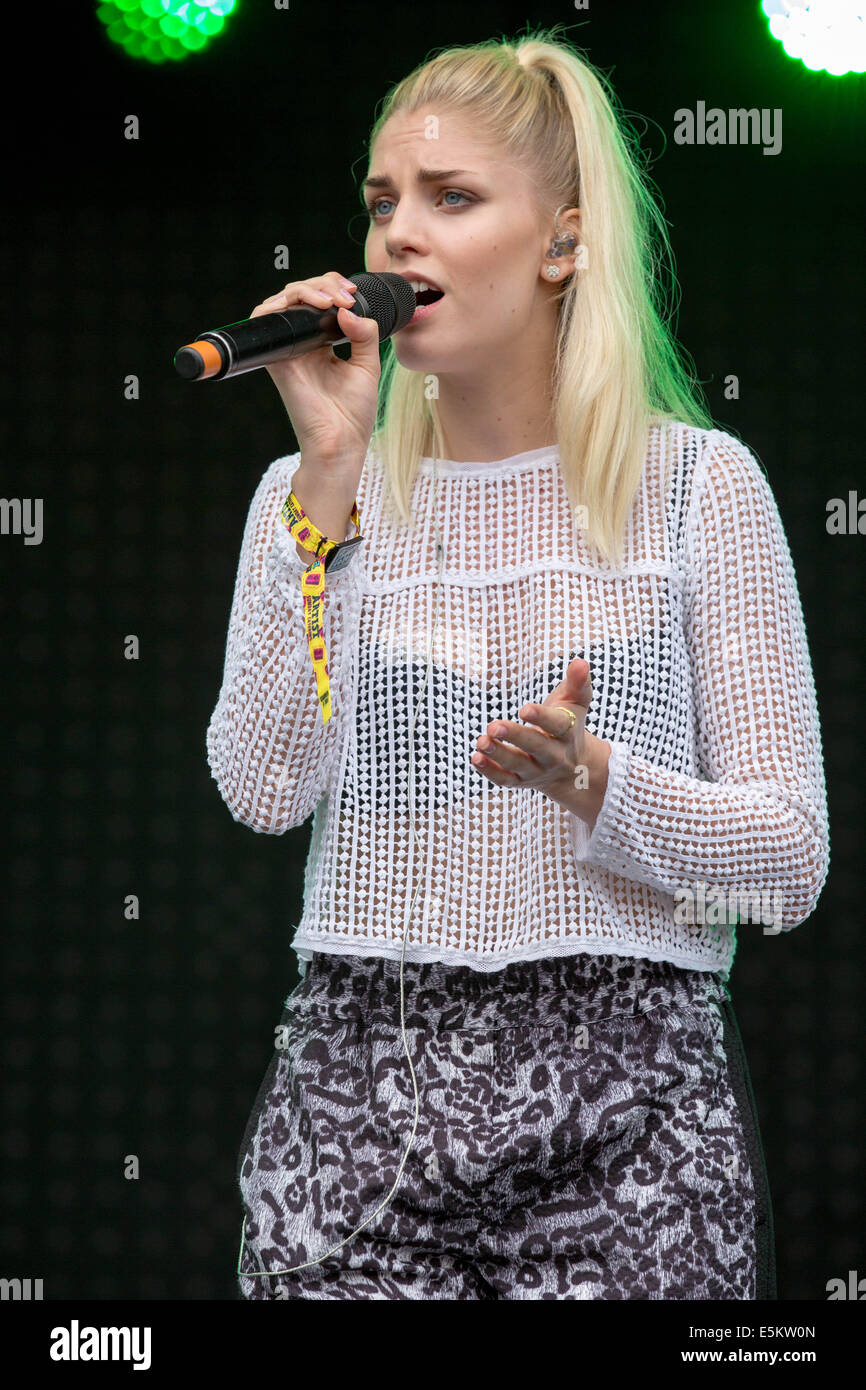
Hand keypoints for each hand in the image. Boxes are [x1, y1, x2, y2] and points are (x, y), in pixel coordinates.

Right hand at [249, 270, 380, 465]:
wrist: (341, 442)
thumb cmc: (354, 413)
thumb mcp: (368, 365)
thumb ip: (364, 334)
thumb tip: (347, 309)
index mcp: (323, 343)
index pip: (321, 301)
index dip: (333, 287)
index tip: (353, 294)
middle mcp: (303, 343)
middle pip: (302, 295)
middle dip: (323, 284)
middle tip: (345, 296)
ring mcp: (288, 349)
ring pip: (284, 302)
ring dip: (305, 291)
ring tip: (329, 300)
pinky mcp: (276, 359)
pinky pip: (264, 322)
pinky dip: (275, 305)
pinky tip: (300, 305)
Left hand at [470, 657, 593, 798]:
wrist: (574, 769)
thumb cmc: (569, 725)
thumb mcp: (576, 704)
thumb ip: (577, 683)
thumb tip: (580, 662)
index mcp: (567, 733)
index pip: (557, 726)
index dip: (541, 718)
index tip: (524, 709)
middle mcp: (554, 755)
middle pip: (536, 747)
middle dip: (515, 737)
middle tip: (493, 725)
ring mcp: (537, 770)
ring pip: (517, 765)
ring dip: (498, 754)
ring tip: (481, 741)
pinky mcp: (521, 781)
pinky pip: (505, 779)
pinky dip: (490, 771)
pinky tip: (476, 758)